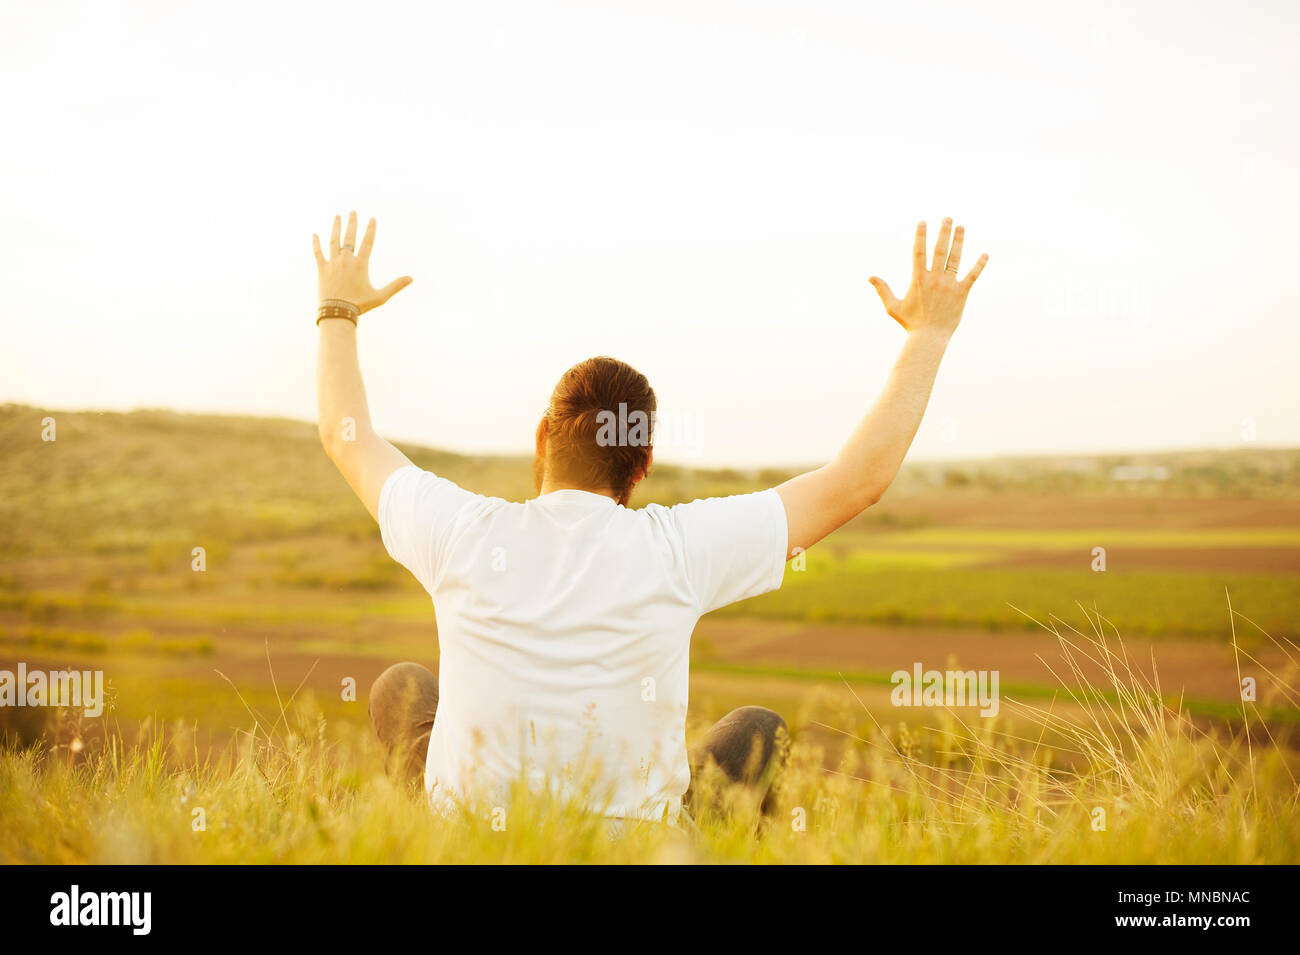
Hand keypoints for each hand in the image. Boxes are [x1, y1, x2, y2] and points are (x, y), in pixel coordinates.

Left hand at [312, 211, 412, 314]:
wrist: (338, 312)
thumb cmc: (360, 306)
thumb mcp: (380, 297)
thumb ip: (395, 286)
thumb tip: (411, 278)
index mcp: (360, 264)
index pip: (367, 242)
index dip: (370, 229)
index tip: (372, 218)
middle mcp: (346, 260)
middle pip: (349, 237)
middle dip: (352, 223)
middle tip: (352, 211)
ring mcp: (333, 263)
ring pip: (333, 241)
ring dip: (335, 227)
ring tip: (337, 216)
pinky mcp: (322, 269)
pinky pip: (318, 253)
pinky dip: (316, 243)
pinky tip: (315, 235)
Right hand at [868, 218, 986, 337]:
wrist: (929, 338)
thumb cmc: (911, 323)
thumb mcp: (893, 306)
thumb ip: (883, 290)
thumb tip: (870, 277)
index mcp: (918, 279)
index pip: (919, 252)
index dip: (920, 236)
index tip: (923, 222)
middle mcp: (934, 279)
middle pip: (940, 250)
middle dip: (943, 232)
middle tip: (947, 217)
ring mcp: (949, 285)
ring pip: (956, 259)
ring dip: (959, 241)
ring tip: (961, 226)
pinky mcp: (961, 293)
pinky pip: (972, 276)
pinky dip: (979, 265)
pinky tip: (985, 254)